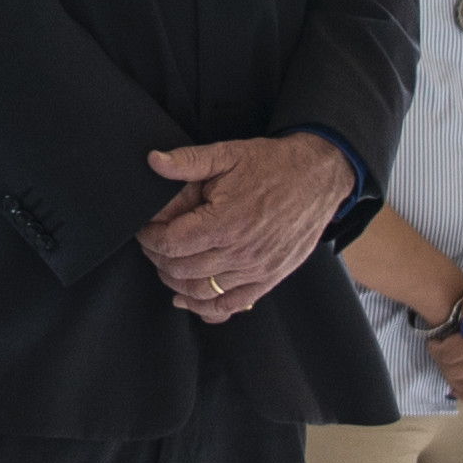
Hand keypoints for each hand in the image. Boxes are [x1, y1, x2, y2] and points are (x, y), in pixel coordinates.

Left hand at [138, 135, 352, 322]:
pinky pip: (232, 306)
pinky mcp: (269, 278)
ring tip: (168, 267)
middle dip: (158, 258)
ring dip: (177, 283)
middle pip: (182, 270)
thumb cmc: (274, 166)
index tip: (144, 229)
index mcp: (225, 221)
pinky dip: (206, 309)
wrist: (319, 178)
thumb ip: (188, 161)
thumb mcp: (228, 154)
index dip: (149, 238)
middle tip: (153, 244)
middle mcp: (240, 251)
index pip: (171, 243)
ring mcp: (256, 269)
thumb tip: (154, 161)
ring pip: (202, 292)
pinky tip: (191, 300)